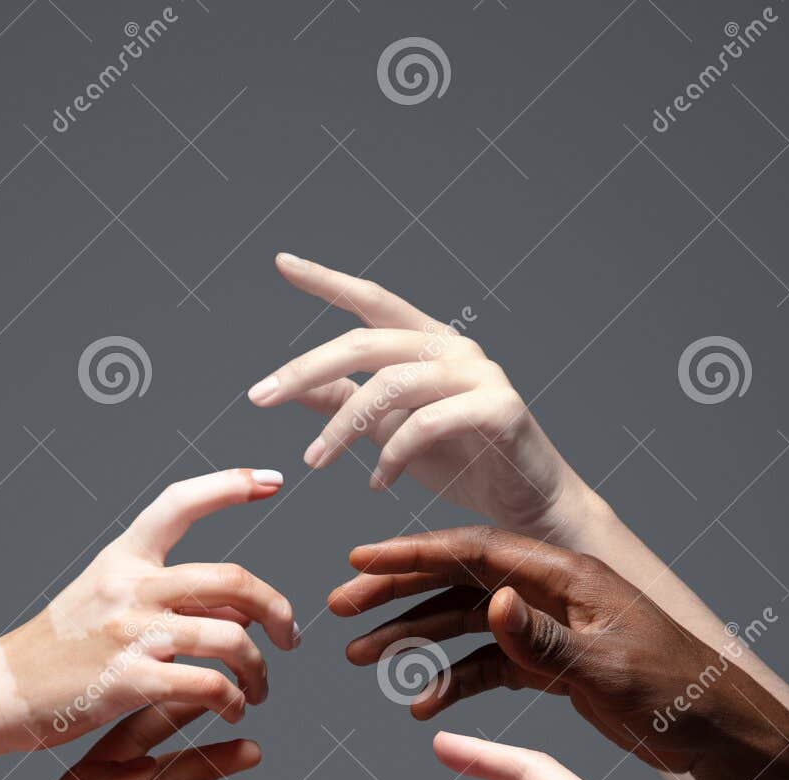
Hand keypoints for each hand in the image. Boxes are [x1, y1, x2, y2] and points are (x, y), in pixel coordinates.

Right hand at [0, 469, 298, 749]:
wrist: (0, 689)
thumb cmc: (60, 651)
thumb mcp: (106, 601)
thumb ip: (170, 597)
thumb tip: (240, 608)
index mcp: (123, 558)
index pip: (179, 503)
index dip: (230, 485)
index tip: (273, 479)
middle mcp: (128, 586)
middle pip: (231, 579)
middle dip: (277, 609)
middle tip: (290, 637)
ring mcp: (128, 633)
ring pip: (230, 638)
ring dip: (259, 669)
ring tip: (259, 690)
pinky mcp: (128, 680)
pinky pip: (207, 685)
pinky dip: (232, 700)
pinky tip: (233, 709)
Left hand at [250, 253, 585, 533]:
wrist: (528, 507)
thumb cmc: (463, 464)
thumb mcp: (389, 432)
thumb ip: (347, 405)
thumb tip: (294, 387)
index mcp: (427, 344)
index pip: (372, 301)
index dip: (327, 280)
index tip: (284, 263)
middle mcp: (453, 348)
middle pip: (367, 341)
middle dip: (306, 367)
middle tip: (260, 397)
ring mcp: (480, 375)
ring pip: (391, 385)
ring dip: (343, 427)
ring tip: (315, 462)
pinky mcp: (499, 409)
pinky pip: (429, 423)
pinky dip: (393, 454)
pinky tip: (376, 483)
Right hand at [329, 526, 788, 764]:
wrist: (714, 728)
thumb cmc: (673, 690)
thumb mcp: (603, 666)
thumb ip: (542, 637)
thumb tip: (492, 599)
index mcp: (564, 576)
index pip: (472, 553)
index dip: (411, 554)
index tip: (356, 560)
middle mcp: (548, 594)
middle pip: (456, 582)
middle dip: (395, 593)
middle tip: (339, 609)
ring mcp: (547, 629)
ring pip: (463, 626)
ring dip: (413, 640)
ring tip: (361, 658)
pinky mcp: (550, 666)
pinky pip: (488, 668)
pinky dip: (453, 683)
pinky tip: (422, 706)